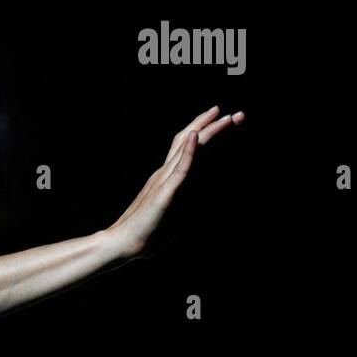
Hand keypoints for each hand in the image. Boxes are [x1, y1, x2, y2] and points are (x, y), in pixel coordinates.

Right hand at [106, 105, 244, 261]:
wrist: (124, 243)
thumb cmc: (147, 232)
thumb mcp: (174, 214)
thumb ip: (190, 203)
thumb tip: (210, 199)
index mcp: (167, 177)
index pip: (189, 148)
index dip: (207, 132)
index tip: (228, 121)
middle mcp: (165, 172)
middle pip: (188, 140)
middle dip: (210, 124)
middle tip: (232, 113)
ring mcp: (164, 180)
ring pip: (186, 148)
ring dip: (206, 130)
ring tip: (222, 116)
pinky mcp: (164, 192)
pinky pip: (179, 168)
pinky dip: (189, 151)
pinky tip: (196, 136)